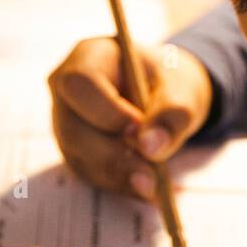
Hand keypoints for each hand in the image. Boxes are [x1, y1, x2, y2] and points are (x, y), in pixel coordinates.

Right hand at [48, 37, 212, 200]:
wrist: (164, 96)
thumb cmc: (168, 83)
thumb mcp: (181, 90)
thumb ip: (172, 113)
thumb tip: (150, 147)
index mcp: (88, 57)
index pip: (81, 83)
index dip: (107, 112)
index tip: (139, 131)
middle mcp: (66, 90)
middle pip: (73, 128)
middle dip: (112, 156)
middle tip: (150, 177)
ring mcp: (65, 122)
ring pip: (79, 156)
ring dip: (116, 175)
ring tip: (153, 186)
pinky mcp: (74, 150)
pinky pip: (90, 173)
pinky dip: (118, 184)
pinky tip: (146, 189)